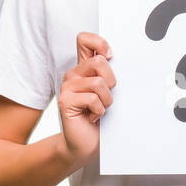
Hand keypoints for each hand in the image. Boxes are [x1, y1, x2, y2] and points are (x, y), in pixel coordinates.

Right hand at [58, 31, 115, 164]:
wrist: (86, 145)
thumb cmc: (99, 120)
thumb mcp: (108, 94)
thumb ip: (109, 75)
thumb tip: (120, 60)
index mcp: (84, 69)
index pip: (85, 40)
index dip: (99, 42)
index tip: (110, 55)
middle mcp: (73, 75)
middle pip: (99, 61)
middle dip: (111, 82)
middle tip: (106, 97)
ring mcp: (67, 87)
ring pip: (99, 83)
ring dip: (106, 101)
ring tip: (99, 110)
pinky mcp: (65, 101)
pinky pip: (92, 99)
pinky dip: (99, 111)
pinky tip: (92, 117)